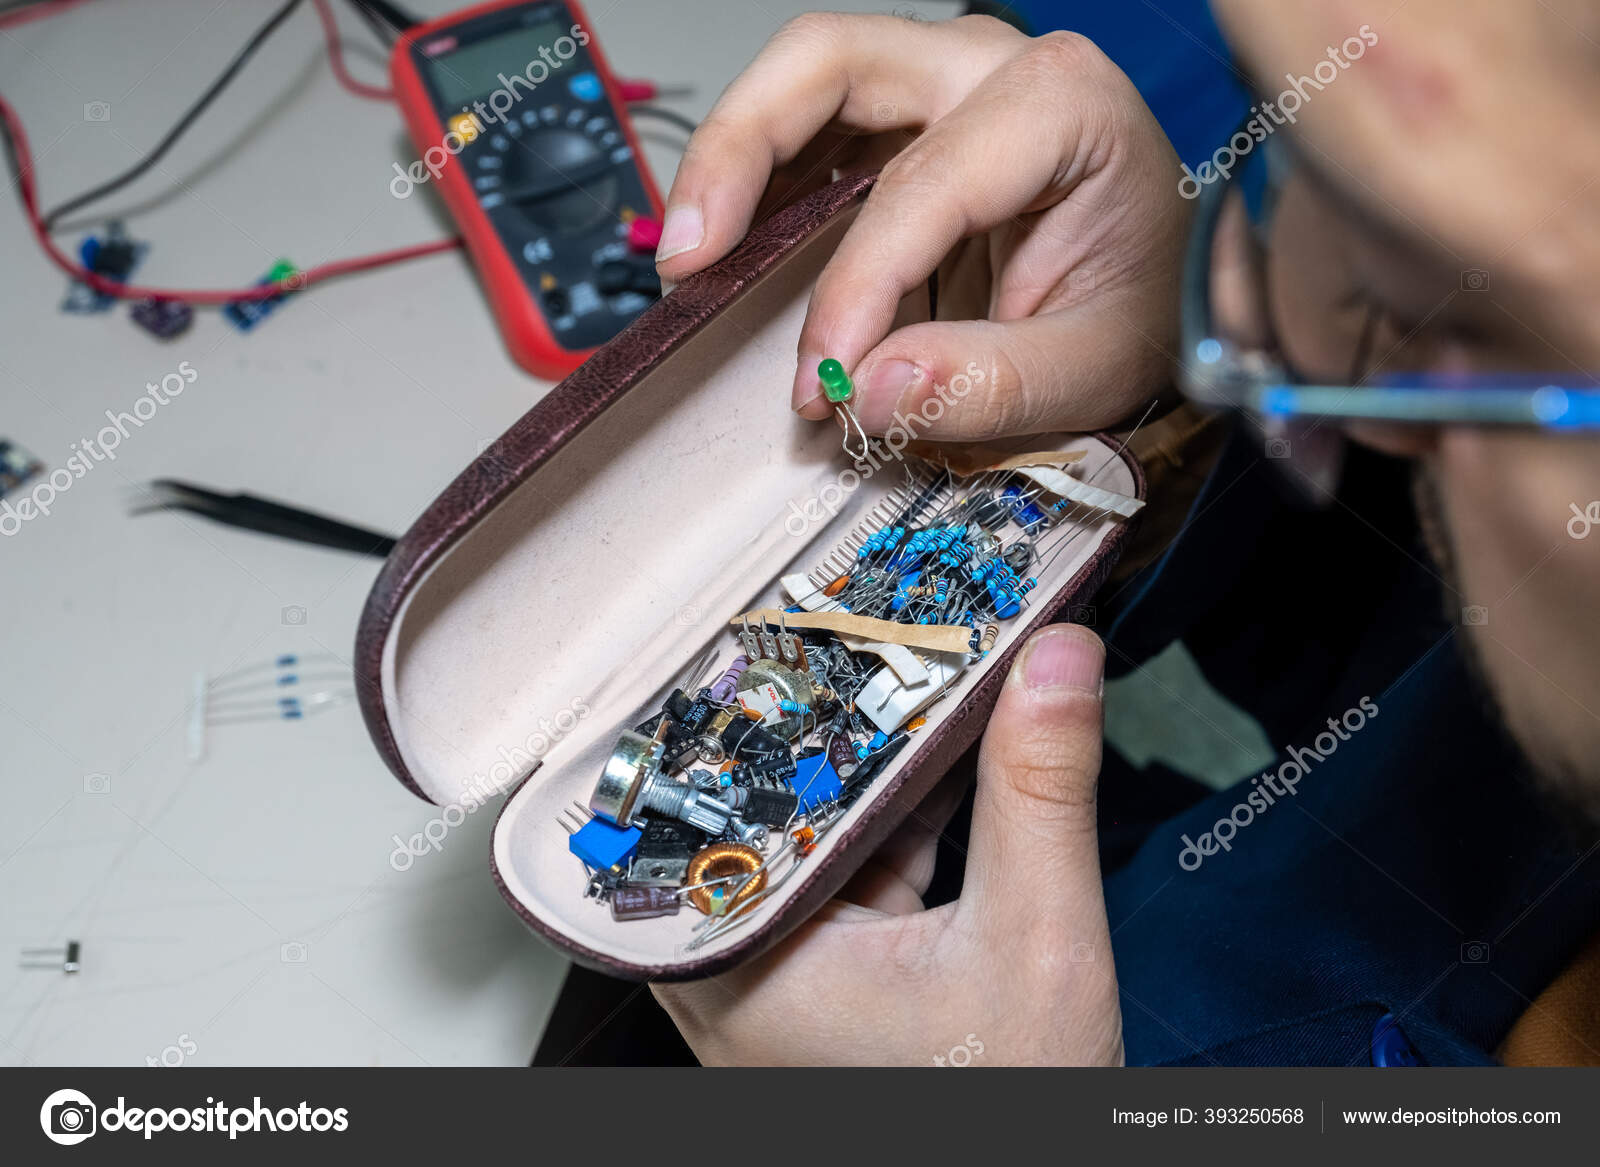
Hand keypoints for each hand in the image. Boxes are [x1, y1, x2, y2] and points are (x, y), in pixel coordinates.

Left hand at [652, 624, 1121, 1065]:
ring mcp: (772, 963)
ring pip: (822, 819)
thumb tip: (1058, 661)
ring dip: (887, 751)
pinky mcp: (820, 966)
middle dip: (851, 706)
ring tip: (933, 651)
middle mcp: (728, 957)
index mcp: (734, 955)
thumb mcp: (1035, 945)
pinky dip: (908, 809)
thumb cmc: (1000, 1109)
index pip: (735, 775)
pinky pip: (854, 858)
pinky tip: (956, 742)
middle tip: (888, 604)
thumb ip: (1040, 793)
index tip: (819, 595)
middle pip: (781, 790)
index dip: (781, 677)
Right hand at [654, 14, 1187, 438]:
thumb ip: (991, 382)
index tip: (822, 383)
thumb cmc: (1146, 300)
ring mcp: (939, 83)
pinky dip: (755, 184)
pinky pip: (807, 128)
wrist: (1168, 276)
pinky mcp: (902, 122)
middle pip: (826, 64)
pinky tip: (730, 252)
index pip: (921, 187)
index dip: (852, 292)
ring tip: (689, 261)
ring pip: (800, 78)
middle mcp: (991, 67)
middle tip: (688, 261)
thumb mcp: (1095, 364)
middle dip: (737, 156)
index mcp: (1059, 104)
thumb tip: (872, 392)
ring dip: (729, 163)